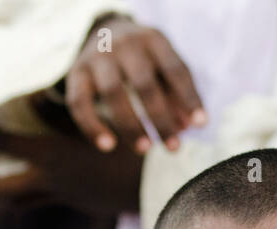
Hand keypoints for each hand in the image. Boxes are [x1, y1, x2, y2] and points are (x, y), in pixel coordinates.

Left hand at [0, 112, 142, 213]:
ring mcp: (60, 196)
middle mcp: (48, 180)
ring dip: (2, 188)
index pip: (0, 143)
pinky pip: (40, 200)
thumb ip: (58, 111)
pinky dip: (29, 191)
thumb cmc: (123, 148)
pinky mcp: (73, 203)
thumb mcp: (90, 122)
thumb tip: (30, 98)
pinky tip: (34, 175)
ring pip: (16, 202)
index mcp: (49, 156)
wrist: (149, 185)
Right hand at [56, 13, 205, 153]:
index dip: (189, 98)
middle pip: (144, 84)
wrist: (103, 31)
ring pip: (113, 93)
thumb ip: (176, 94)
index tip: (200, 124)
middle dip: (160, 119)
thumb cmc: (144, 58)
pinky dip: (93, 127)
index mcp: (153, 39)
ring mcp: (98, 57)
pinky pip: (80, 102)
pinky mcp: (76, 72)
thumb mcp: (163, 66)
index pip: (175, 70)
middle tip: (173, 148)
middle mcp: (125, 44)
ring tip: (145, 149)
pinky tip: (108, 146)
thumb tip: (187, 127)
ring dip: (130, 126)